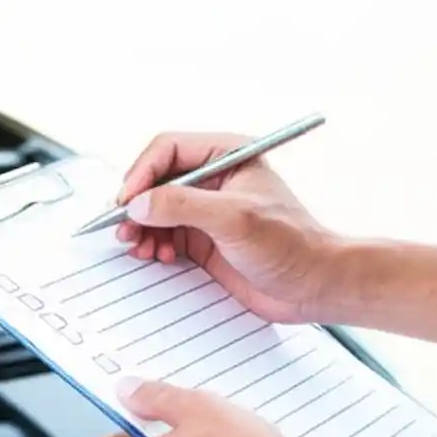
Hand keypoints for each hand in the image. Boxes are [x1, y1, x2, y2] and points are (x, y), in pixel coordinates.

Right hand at [117, 132, 341, 322]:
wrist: (312, 287)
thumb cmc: (291, 245)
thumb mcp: (234, 219)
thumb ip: (182, 206)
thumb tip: (138, 204)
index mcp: (227, 154)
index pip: (168, 149)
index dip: (142, 173)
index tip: (127, 201)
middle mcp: (214, 178)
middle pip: (156, 179)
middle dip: (137, 205)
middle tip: (124, 229)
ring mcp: (206, 209)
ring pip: (155, 208)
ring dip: (141, 227)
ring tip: (139, 247)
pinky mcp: (203, 237)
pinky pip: (163, 233)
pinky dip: (152, 244)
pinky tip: (159, 256)